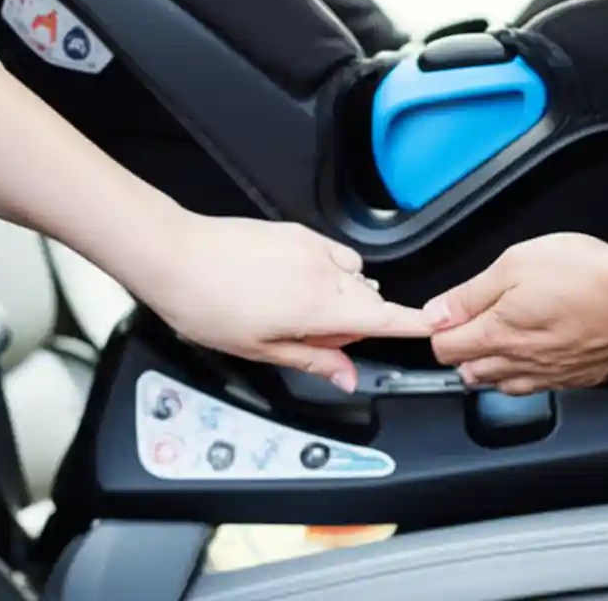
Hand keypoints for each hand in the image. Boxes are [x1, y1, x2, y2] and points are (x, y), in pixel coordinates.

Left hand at [139, 214, 433, 392]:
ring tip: (300, 311)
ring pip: (353, 275)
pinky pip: (332, 254)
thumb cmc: (206, 303)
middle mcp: (322, 271)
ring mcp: (310, 246)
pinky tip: (292, 285)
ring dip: (343, 295)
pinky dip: (327, 272)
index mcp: (318, 306)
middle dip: (359, 321)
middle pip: (370, 298)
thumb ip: (313, 361)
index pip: (384, 317)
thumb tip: (345, 376)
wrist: (173, 255)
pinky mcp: (296, 231)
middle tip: (319, 340)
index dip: (414, 325)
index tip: (434, 329)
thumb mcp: (260, 350)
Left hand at [424, 234, 607, 394]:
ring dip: (492, 368)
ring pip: (503, 385)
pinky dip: (528, 376)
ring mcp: (551, 374)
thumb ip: (469, 294)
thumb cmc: (584, 276)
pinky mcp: (580, 378)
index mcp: (497, 335)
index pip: (445, 348)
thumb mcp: (513, 265)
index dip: (438, 330)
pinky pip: (541, 387)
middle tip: (468, 326)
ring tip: (498, 344)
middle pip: (470, 371)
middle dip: (462, 350)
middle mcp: (520, 363)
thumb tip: (435, 314)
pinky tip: (535, 358)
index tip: (440, 317)